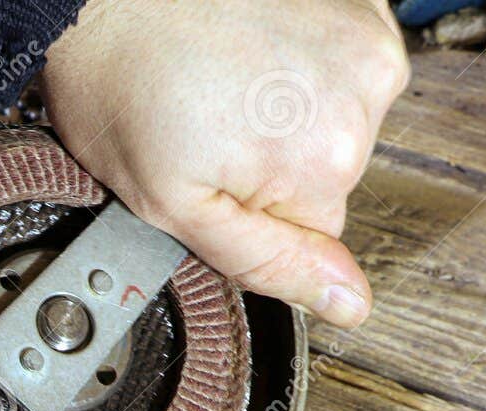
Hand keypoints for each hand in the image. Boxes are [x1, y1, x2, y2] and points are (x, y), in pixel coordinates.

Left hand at [41, 0, 408, 327]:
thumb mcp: (175, 208)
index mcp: (324, 161)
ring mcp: (366, 40)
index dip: (250, 211)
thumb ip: (267, 262)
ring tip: (217, 80)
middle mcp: (364, 95)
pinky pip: (338, 62)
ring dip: (281, 108)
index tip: (208, 172)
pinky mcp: (359, 1)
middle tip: (204, 124)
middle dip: (267, 160)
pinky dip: (295, 58)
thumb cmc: (119, 85)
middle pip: (326, 173)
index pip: (313, 232)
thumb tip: (349, 305)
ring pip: (334, 118)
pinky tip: (243, 46)